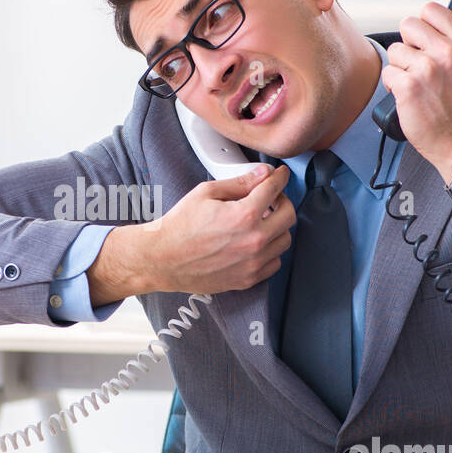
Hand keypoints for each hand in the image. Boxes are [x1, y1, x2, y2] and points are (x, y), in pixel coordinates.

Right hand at [88, 164, 294, 302]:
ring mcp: (253, 262)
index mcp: (245, 215)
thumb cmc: (179, 227)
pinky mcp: (248, 279)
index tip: (280, 176)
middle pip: (289, 215)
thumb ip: (239, 183)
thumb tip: (262, 174)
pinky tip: (256, 243)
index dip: (279, 177)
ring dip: (278, 227)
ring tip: (262, 221)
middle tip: (271, 198)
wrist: (162, 259)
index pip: (275, 189)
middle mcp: (254, 240)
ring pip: (285, 240)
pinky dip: (271, 251)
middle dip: (283, 201)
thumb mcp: (206, 193)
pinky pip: (275, 262)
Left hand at [381, 2, 451, 184]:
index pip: (431, 10)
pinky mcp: (408, 87)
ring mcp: (426, 69)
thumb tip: (436, 26)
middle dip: (408, 45)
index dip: (423, 24)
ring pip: (395, 51)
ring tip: (415, 84)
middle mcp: (446, 53)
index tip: (423, 40)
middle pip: (408, 25)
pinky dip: (392, 86)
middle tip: (416, 64)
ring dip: (400, 68)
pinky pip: (387, 74)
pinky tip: (407, 96)